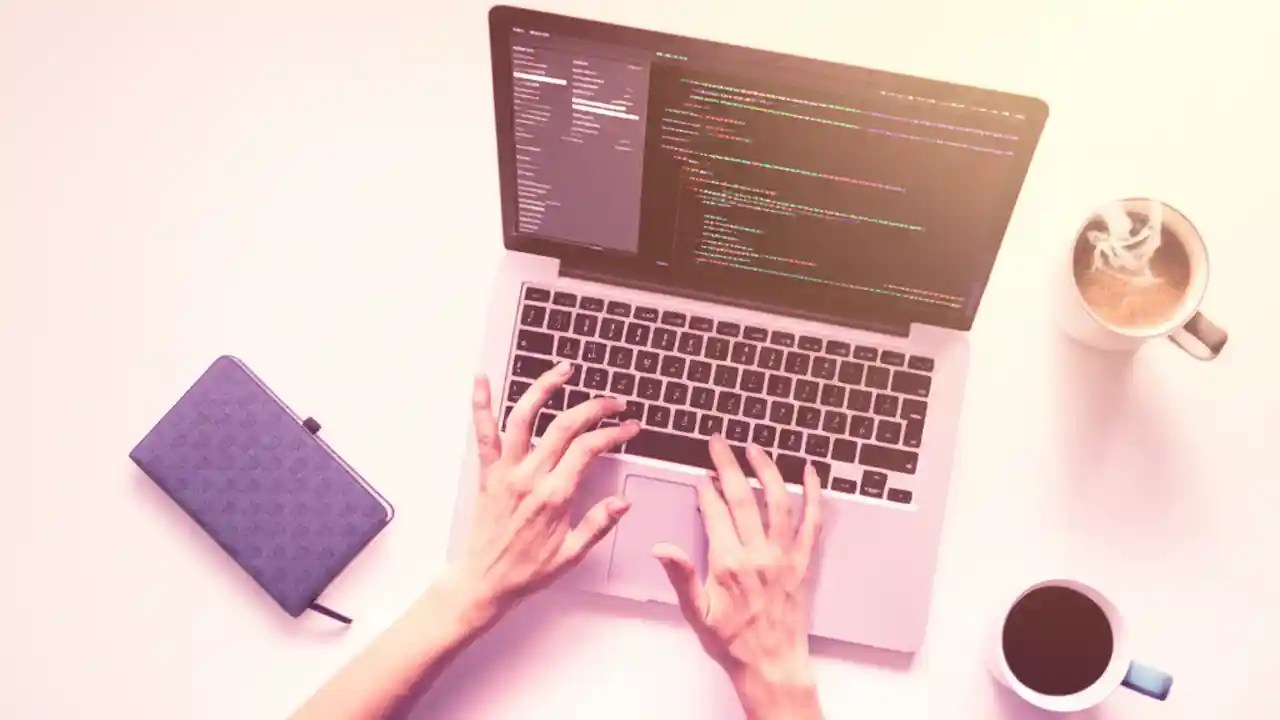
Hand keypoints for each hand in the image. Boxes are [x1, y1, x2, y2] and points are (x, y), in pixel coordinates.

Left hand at [451, 362, 639, 615]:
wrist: (483, 581)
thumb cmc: (525, 571)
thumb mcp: (571, 554)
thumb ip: (598, 524)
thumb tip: (622, 502)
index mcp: (555, 495)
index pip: (589, 450)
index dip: (613, 433)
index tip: (629, 427)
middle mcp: (530, 476)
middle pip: (565, 426)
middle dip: (594, 407)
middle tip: (613, 402)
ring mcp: (506, 470)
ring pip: (525, 417)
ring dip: (544, 388)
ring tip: (563, 370)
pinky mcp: (488, 472)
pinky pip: (483, 432)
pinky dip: (481, 403)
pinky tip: (482, 379)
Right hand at [654, 436, 823, 718]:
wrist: (771, 664)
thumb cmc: (733, 642)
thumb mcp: (696, 612)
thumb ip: (681, 576)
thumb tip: (662, 549)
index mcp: (728, 564)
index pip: (714, 512)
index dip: (705, 489)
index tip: (698, 475)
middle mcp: (758, 555)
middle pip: (743, 497)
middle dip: (728, 464)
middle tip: (719, 442)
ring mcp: (784, 555)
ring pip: (778, 500)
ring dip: (766, 469)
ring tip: (755, 447)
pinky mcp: (803, 561)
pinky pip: (812, 521)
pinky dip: (813, 495)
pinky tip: (810, 473)